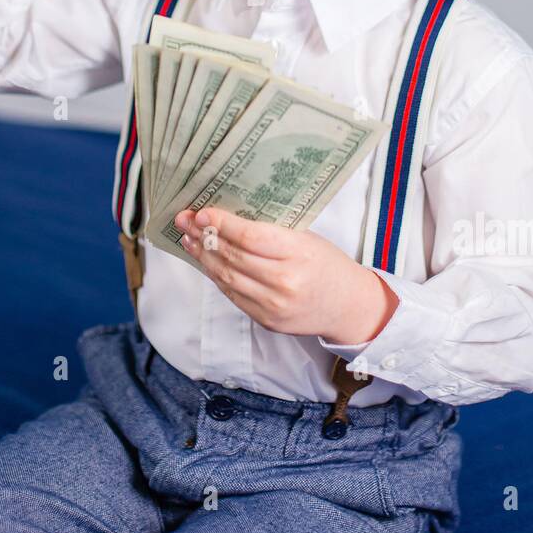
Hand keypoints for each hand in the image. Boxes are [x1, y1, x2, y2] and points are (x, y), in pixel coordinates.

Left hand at [173, 206, 399, 343]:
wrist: (347, 306)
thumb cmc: (327, 264)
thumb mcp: (306, 238)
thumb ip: (271, 231)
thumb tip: (228, 216)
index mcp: (297, 253)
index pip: (250, 237)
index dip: (221, 224)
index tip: (201, 212)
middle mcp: (284, 282)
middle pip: (232, 257)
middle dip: (204, 236)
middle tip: (185, 220)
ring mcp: (273, 305)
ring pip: (226, 277)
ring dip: (204, 257)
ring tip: (189, 239)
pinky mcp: (266, 320)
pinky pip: (233, 294)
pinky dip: (216, 276)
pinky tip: (207, 261)